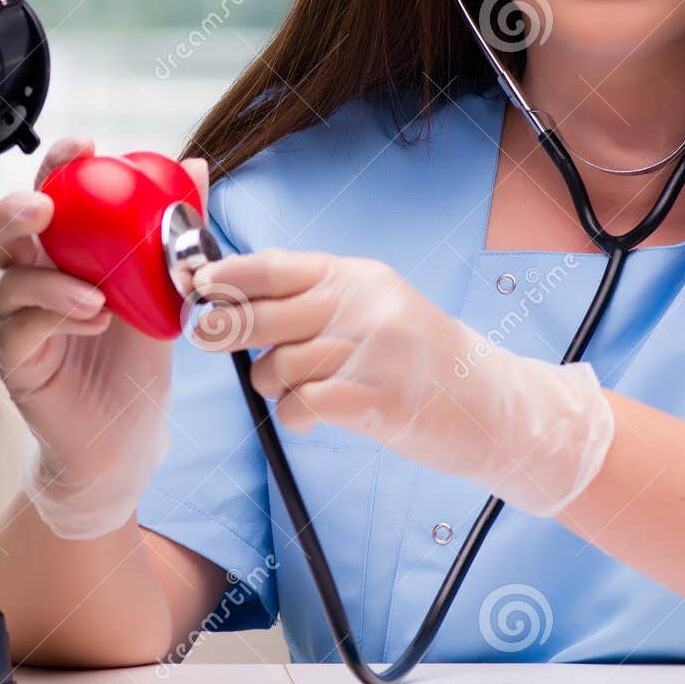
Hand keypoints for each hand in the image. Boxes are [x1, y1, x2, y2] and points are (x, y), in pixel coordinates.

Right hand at [0, 137, 208, 537]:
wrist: (128, 438)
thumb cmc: (137, 361)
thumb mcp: (166, 287)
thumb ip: (177, 229)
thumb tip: (196, 168)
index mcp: (68, 251)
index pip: (52, 194)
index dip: (57, 165)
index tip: (84, 147)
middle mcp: (37, 278)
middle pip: (6, 227)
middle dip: (21, 207)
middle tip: (47, 207)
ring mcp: (21, 319)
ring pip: (11, 278)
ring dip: (52, 279)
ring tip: (97, 295)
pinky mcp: (18, 359)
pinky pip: (22, 327)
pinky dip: (57, 317)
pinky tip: (93, 321)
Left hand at [188, 250, 613, 516]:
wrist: (491, 405)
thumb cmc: (419, 359)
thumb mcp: (373, 308)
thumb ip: (313, 301)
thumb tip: (232, 299)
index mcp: (359, 276)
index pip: (276, 267)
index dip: (227, 275)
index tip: (194, 282)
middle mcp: (366, 306)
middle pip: (265, 314)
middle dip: (225, 327)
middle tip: (204, 335)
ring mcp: (376, 353)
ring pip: (280, 367)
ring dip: (274, 385)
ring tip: (296, 391)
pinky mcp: (380, 401)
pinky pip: (304, 406)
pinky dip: (297, 416)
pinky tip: (312, 416)